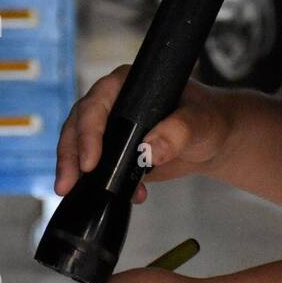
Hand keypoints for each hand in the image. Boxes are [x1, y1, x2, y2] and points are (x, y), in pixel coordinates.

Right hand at [55, 65, 232, 203]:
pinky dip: (98, 183)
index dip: (88, 131)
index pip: (97, 103)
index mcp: (129, 85)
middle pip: (78, 124)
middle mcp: (114, 102)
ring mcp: (111, 127)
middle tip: (67, 183)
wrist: (214, 141)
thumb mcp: (200, 121)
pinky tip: (126, 197)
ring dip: (75, 171)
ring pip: (79, 146)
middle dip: (69, 155)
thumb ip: (179, 131)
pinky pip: (97, 166)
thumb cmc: (208, 119)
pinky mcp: (115, 151)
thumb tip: (150, 149)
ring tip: (73, 193)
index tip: (91, 162)